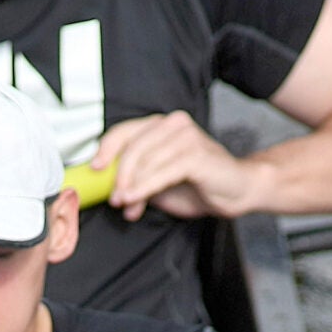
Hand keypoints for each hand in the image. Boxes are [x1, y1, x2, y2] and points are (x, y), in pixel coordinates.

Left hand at [92, 112, 275, 221]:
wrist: (236, 191)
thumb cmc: (198, 185)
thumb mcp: (159, 184)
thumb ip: (137, 180)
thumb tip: (112, 191)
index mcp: (161, 126)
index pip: (125, 131)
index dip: (106, 149)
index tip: (95, 169)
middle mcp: (173, 124)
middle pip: (132, 147)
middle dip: (119, 176)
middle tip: (114, 199)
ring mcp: (186, 137)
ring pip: (145, 161)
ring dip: (131, 187)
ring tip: (128, 207)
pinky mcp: (196, 154)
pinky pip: (161, 172)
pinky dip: (144, 188)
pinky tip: (134, 200)